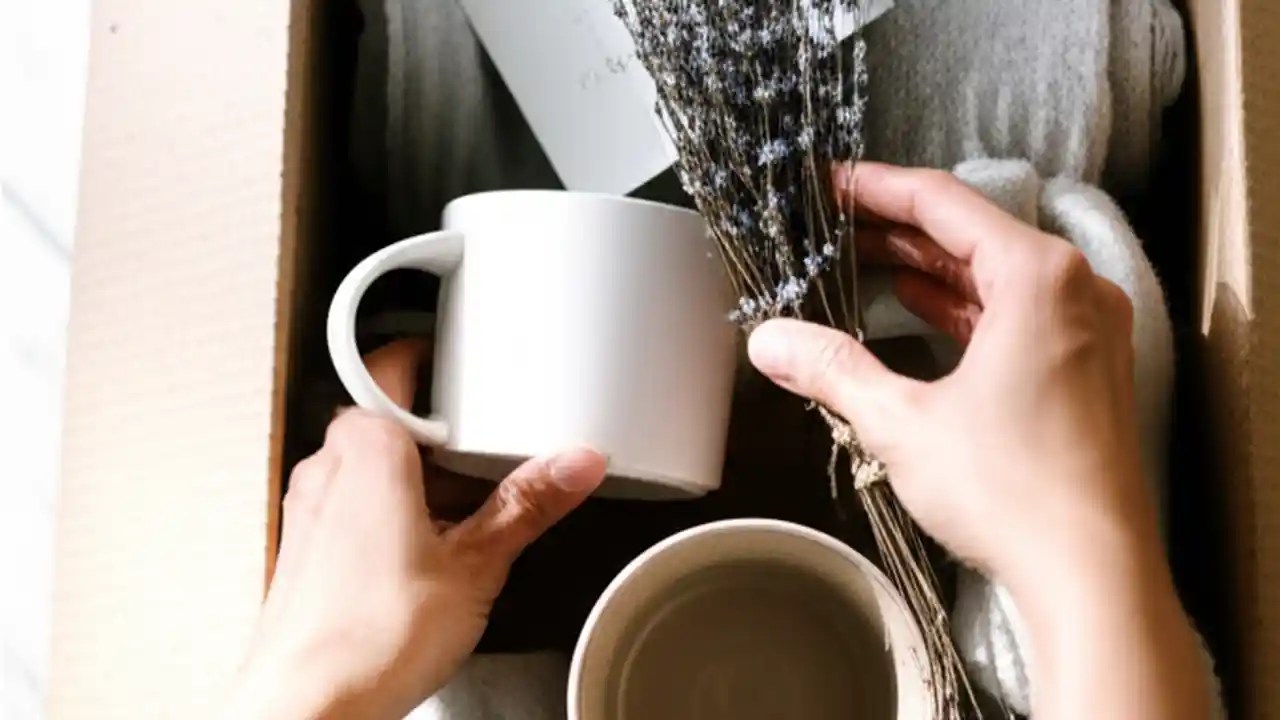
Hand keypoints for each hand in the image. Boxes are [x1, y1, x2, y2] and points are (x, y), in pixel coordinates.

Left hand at [223, 341, 606, 719]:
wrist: (309, 705)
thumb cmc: (372, 634)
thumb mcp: (477, 561)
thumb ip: (529, 503)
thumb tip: (574, 463)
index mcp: (367, 446)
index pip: (395, 364)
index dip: (438, 362)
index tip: (471, 368)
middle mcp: (328, 466)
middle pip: (393, 419)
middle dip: (444, 437)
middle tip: (489, 458)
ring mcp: (311, 507)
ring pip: (373, 466)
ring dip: (420, 481)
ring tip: (463, 519)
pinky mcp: (308, 547)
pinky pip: (354, 506)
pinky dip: (391, 516)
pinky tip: (423, 559)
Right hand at [747, 163, 1211, 718]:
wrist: (1092, 572)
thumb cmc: (1014, 490)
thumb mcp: (903, 422)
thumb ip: (832, 370)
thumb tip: (768, 342)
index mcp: (1038, 277)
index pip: (943, 203)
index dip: (876, 188)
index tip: (828, 183)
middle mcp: (1075, 289)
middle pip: (971, 233)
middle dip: (897, 228)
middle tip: (832, 223)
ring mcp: (1086, 329)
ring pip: (994, 273)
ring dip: (928, 266)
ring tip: (861, 259)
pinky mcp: (1085, 368)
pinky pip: (1016, 311)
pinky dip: (963, 304)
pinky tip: (918, 306)